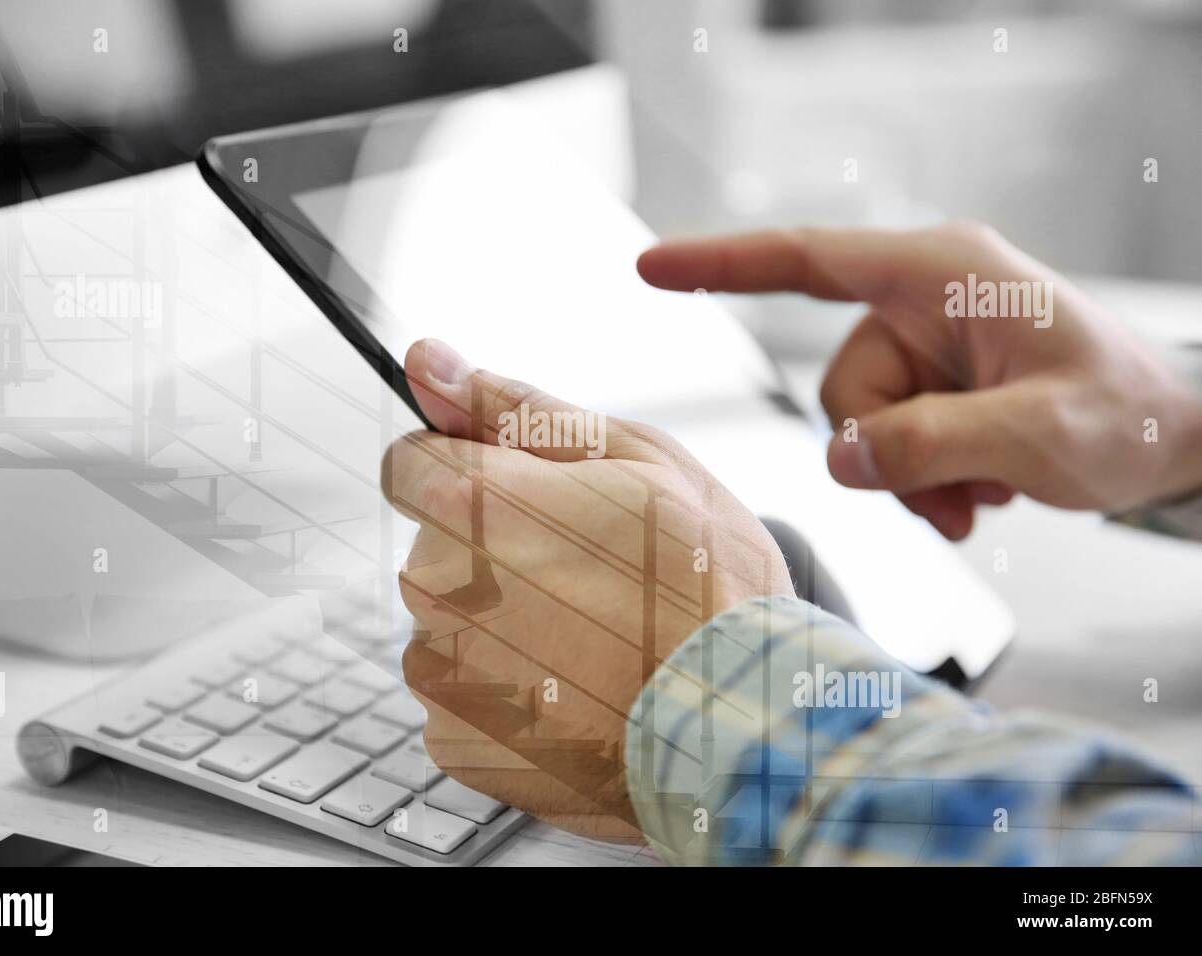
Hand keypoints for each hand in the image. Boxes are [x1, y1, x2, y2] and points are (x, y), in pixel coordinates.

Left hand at [382, 339, 791, 839]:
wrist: (743, 725)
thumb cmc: (705, 584)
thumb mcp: (636, 458)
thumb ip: (517, 409)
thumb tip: (428, 361)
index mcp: (473, 502)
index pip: (408, 461)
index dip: (469, 470)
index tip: (525, 501)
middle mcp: (436, 587)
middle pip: (435, 544)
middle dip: (495, 549)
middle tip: (589, 577)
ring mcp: (441, 671)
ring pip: (450, 621)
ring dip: (503, 624)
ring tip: (590, 641)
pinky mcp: (454, 741)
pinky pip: (463, 694)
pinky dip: (507, 693)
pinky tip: (572, 691)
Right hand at [639, 222, 1201, 538]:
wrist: (1174, 437)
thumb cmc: (1127, 412)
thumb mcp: (1039, 432)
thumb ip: (932, 443)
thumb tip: (841, 458)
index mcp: (943, 272)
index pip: (808, 261)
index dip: (721, 265)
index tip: (652, 269)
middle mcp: (922, 300)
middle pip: (838, 385)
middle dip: (885, 454)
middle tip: (961, 491)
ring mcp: (924, 345)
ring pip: (857, 428)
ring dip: (911, 477)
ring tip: (983, 490)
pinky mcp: (930, 384)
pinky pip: (881, 441)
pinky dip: (920, 480)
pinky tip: (979, 487)